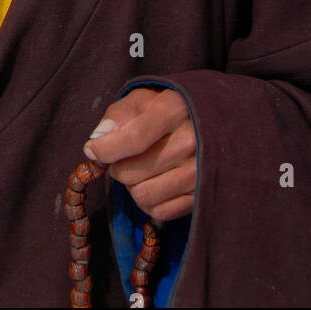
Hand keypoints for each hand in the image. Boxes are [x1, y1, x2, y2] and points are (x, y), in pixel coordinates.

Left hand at [82, 87, 195, 222]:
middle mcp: (192, 142)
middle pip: (132, 172)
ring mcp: (200, 172)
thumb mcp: (145, 98)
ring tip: (138, 170)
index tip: (92, 150)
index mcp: (175, 110)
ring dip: (132, 186)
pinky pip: (160, 211)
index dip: (105, 149)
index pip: (133, 138)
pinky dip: (149, 201)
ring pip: (143, 196)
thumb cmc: (172, 108)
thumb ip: (118, 114)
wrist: (218, 122)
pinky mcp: (202, 196)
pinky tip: (153, 183)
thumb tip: (97, 140)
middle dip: (117, 167)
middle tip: (121, 157)